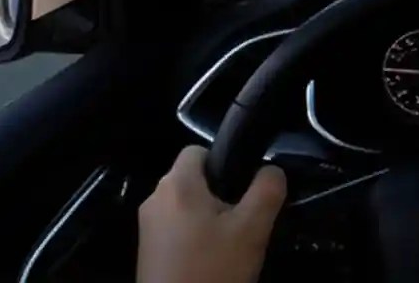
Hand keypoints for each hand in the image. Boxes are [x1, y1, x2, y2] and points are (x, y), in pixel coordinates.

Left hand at [138, 146, 287, 282]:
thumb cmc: (213, 268)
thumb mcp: (252, 229)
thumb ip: (267, 190)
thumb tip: (271, 170)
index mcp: (176, 184)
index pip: (197, 149)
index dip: (224, 161)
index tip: (243, 187)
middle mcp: (154, 198)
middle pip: (192, 179)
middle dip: (219, 193)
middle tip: (243, 218)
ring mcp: (147, 226)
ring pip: (185, 206)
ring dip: (207, 217)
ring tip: (230, 243)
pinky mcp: (147, 250)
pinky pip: (175, 228)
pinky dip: (193, 236)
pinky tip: (211, 259)